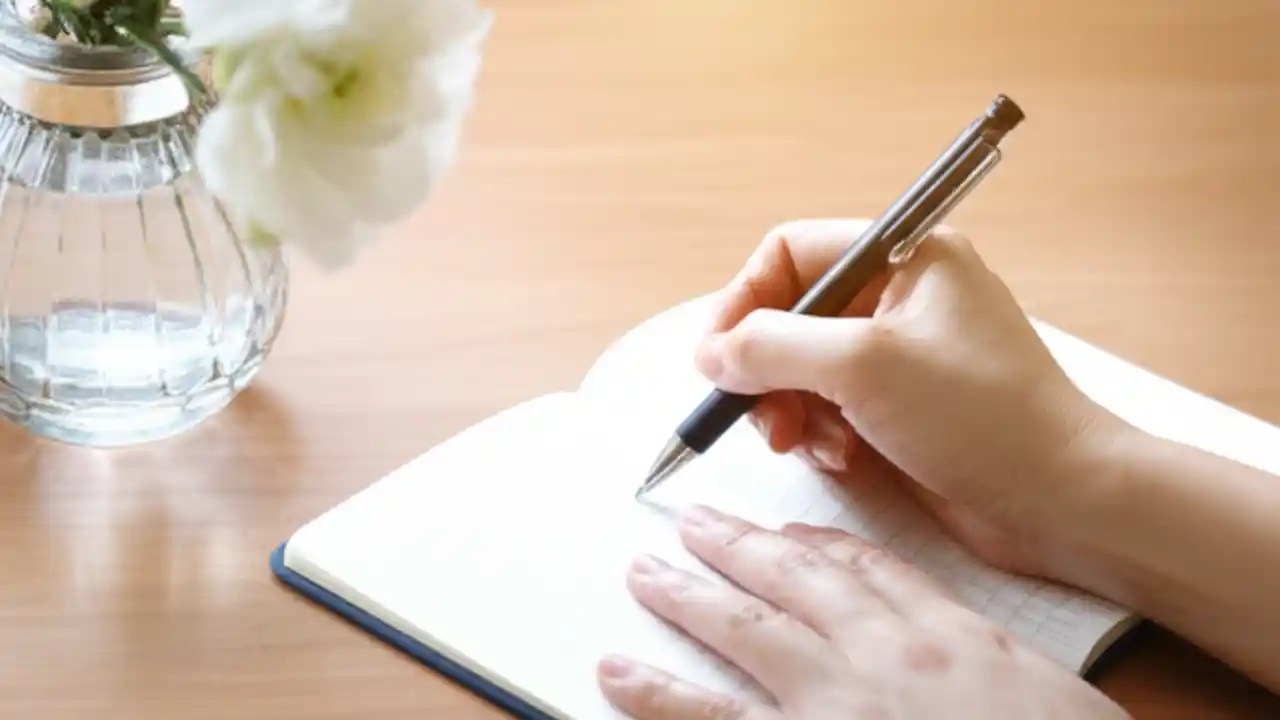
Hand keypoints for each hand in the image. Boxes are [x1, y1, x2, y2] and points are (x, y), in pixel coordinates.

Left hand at [597, 507, 1129, 719]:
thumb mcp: (1053, 697)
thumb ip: (992, 667)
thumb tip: (973, 663)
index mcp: (952, 639)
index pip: (877, 572)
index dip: (827, 546)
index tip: (795, 532)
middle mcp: (884, 658)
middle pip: (797, 581)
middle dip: (739, 547)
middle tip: (693, 523)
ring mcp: (833, 705)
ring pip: (746, 630)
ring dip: (688, 598)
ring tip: (642, 574)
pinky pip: (715, 718)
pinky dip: (662, 697)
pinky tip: (618, 676)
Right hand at [691, 219, 1118, 576]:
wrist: (1064, 500)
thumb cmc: (981, 416)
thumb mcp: (862, 366)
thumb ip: (770, 346)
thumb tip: (708, 352)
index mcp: (905, 256)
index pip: (790, 252)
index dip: (744, 300)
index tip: (717, 357)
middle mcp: (902, 297)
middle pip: (791, 316)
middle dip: (767, 369)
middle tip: (764, 419)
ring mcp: (903, 356)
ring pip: (804, 369)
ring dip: (793, 409)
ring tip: (811, 444)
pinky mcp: (904, 409)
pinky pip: (831, 409)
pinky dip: (824, 435)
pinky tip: (848, 459)